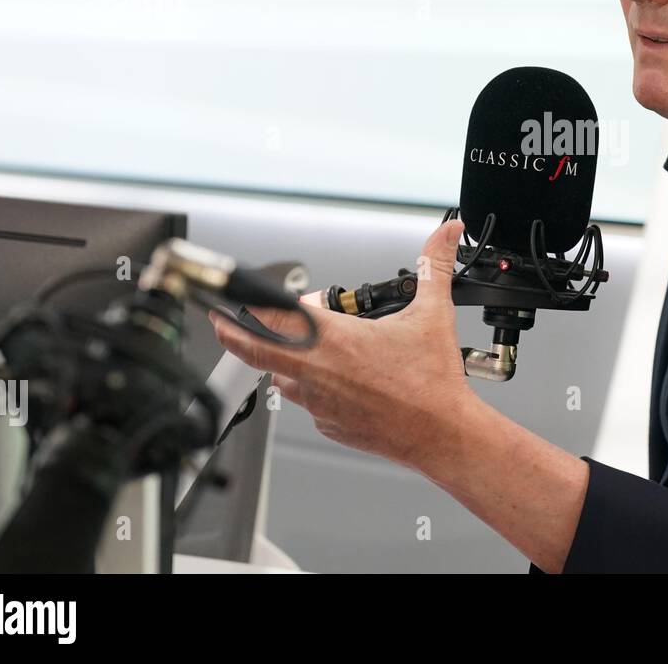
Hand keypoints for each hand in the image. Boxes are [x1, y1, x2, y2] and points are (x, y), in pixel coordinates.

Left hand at [209, 218, 474, 471]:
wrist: (441, 433)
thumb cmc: (433, 382)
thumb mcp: (433, 313)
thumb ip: (434, 266)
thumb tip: (446, 234)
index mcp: (335, 339)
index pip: (274, 317)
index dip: (251, 304)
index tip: (234, 297)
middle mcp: (318, 371)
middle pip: (256, 350)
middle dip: (233, 333)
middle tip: (221, 321)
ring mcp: (319, 403)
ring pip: (285, 377)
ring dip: (286, 361)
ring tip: (308, 350)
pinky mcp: (328, 426)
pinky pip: (309, 403)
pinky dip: (315, 389)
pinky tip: (341, 381)